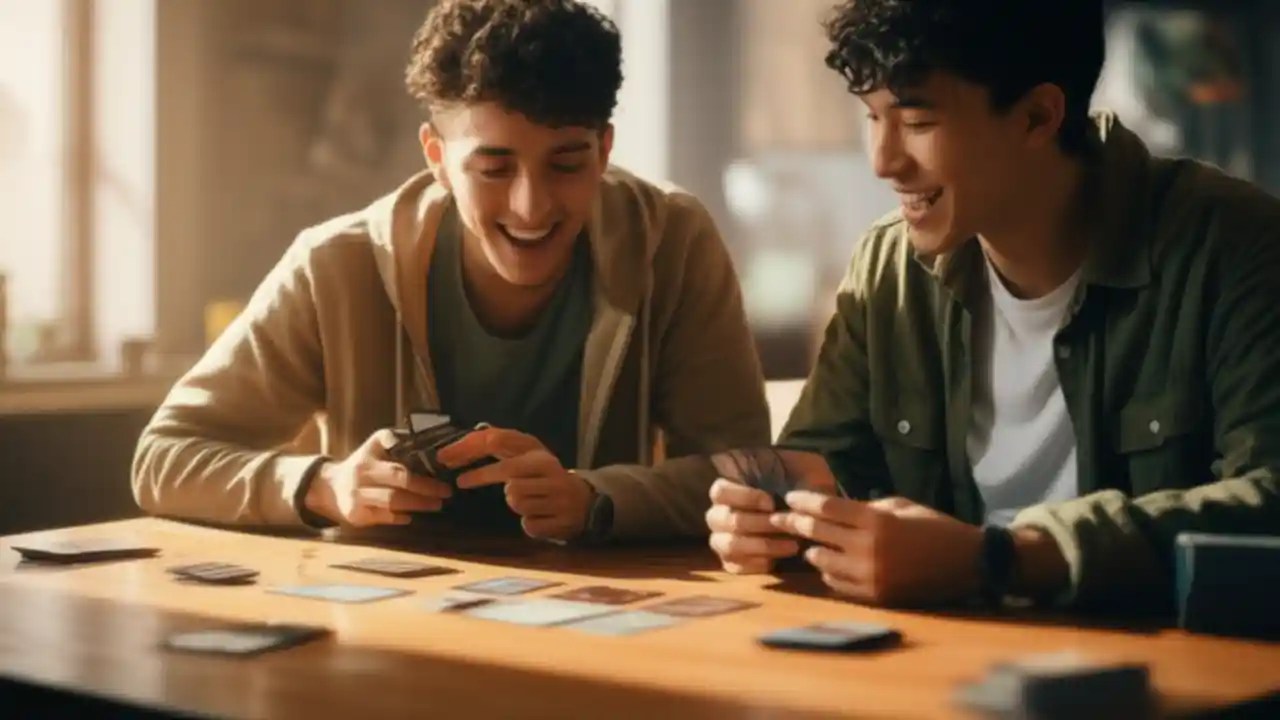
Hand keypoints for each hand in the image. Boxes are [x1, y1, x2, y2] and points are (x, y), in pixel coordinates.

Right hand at [305, 429, 453, 527]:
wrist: (330, 487)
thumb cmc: (362, 464)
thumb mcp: (373, 447)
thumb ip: (392, 440)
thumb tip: (423, 439)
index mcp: (368, 455)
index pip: (394, 458)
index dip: (415, 466)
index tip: (439, 468)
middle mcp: (361, 474)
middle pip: (398, 481)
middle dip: (425, 488)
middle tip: (446, 492)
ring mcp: (356, 496)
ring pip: (392, 502)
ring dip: (418, 504)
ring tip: (437, 505)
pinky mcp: (355, 515)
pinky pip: (383, 517)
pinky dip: (400, 518)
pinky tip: (412, 516)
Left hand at [436, 426, 592, 541]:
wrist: (586, 503)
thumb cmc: (545, 481)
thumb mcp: (526, 459)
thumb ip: (501, 450)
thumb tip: (458, 451)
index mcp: (538, 452)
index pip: (500, 440)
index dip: (471, 449)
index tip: (448, 459)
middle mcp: (549, 468)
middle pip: (508, 472)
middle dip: (482, 476)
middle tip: (461, 482)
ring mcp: (558, 494)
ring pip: (516, 500)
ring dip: (515, 504)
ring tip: (528, 502)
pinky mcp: (561, 519)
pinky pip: (528, 525)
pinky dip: (529, 524)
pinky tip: (540, 517)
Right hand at [705, 449, 837, 574]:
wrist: (812, 519)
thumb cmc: (798, 491)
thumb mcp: (795, 470)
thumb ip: (781, 457)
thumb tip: (771, 451)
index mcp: (724, 491)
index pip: (720, 492)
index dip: (745, 498)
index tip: (771, 503)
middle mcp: (718, 516)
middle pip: (726, 520)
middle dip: (758, 523)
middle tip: (785, 525)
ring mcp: (722, 541)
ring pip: (729, 545)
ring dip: (762, 545)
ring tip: (792, 545)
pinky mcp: (732, 563)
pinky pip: (736, 566)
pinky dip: (757, 563)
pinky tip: (779, 558)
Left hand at [770, 492, 982, 606]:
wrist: (967, 562)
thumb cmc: (934, 526)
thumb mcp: (900, 506)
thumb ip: (866, 507)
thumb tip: (834, 509)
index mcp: (875, 520)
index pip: (827, 508)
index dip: (804, 501)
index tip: (789, 498)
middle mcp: (868, 548)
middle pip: (817, 533)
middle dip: (794, 523)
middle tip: (778, 519)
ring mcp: (870, 575)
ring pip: (822, 561)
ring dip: (813, 551)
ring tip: (809, 545)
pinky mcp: (875, 596)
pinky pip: (837, 584)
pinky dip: (830, 572)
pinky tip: (829, 565)